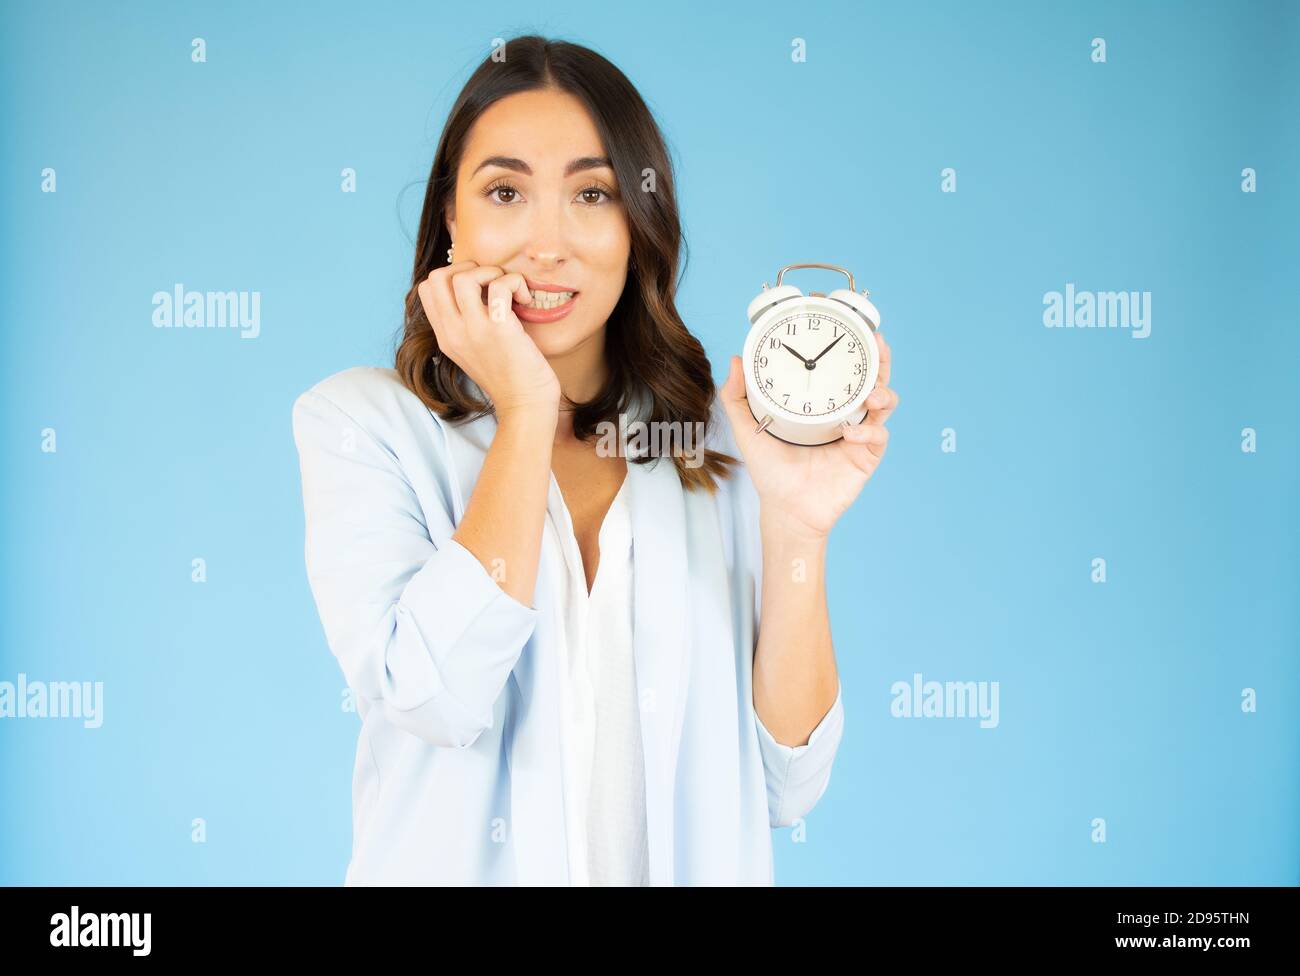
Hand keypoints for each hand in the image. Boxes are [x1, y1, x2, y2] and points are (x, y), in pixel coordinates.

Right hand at [416, 261, 560, 414]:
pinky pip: (499, 285)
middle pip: (437, 276)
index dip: (452, 276)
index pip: (427, 288)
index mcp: (446, 337)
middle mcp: (453, 333)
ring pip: (463, 276)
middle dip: (468, 268)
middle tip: (492, 283)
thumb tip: (480, 292)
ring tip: (509, 290)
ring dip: (491, 272)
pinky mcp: (499, 330)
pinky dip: (515, 283)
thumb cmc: (510, 378)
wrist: (526, 407)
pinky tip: (525, 299)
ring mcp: (473, 331)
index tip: (479, 287)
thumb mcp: (476, 351)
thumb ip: (468, 326)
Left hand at [718, 331, 897, 538]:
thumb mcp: (748, 429)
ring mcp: (859, 433)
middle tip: (875, 341)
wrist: (787, 510)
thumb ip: (737, 398)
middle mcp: (845, 412)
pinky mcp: (867, 455)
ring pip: (885, 401)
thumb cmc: (771, 470)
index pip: (840, 365)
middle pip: (872, 375)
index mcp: (822, 401)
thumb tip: (735, 360)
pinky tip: (849, 433)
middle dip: (880, 357)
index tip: (841, 317)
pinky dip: (868, 431)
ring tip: (871, 394)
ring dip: (883, 392)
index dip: (847, 341)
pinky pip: (878, 435)